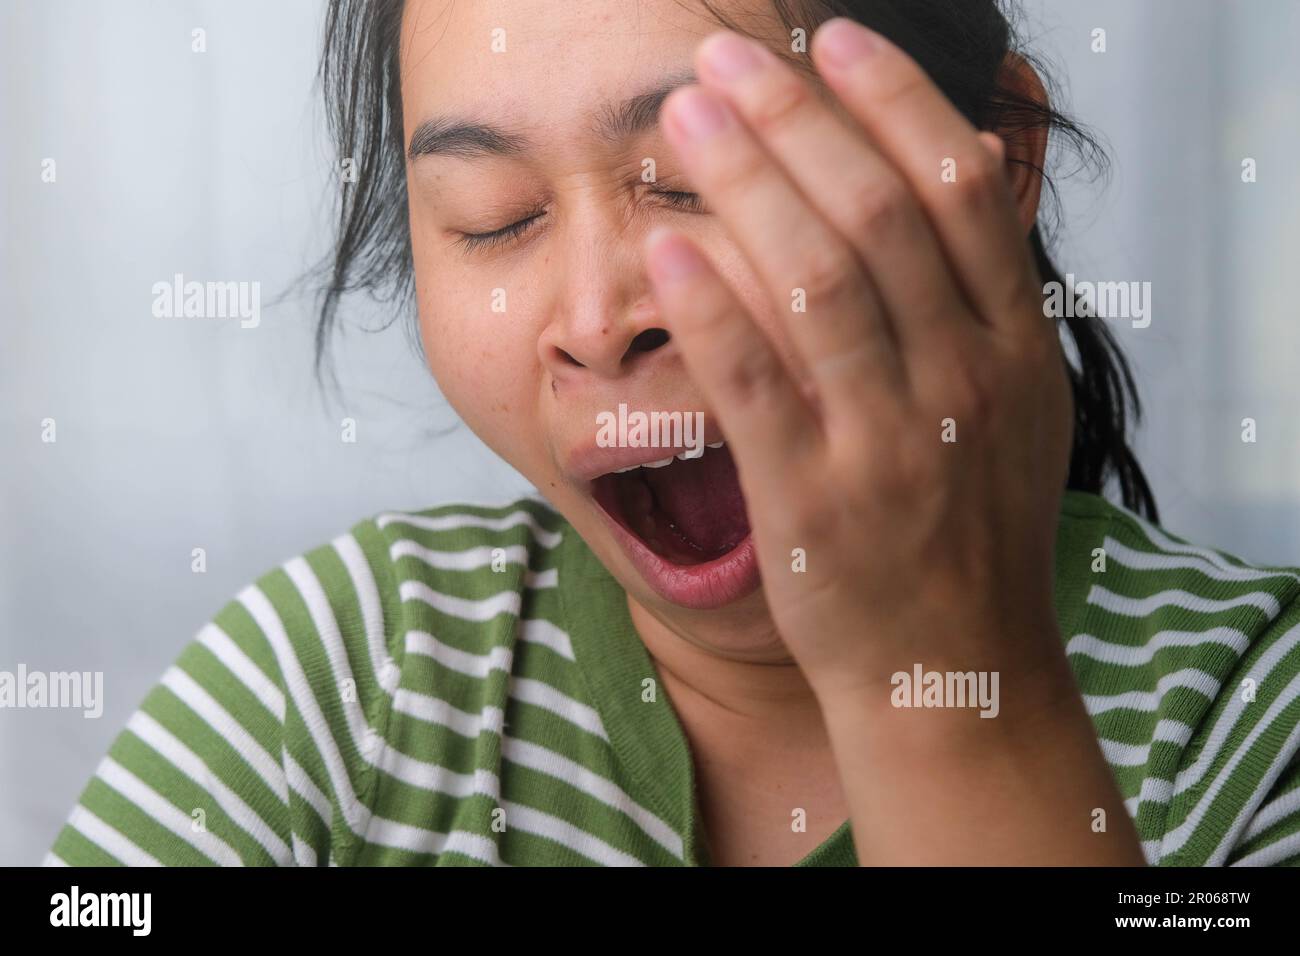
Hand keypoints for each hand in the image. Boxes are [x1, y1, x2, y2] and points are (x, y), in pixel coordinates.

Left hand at [645, 18, 1073, 705]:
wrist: (952, 666)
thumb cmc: (969, 529)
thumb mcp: (1016, 411)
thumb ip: (985, 300)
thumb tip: (948, 172)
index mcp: (1014, 347)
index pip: (958, 188)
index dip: (889, 100)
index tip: (829, 39)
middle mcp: (960, 382)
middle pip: (875, 215)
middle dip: (792, 120)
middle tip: (722, 62)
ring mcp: (886, 443)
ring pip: (813, 282)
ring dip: (742, 184)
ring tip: (685, 118)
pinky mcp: (811, 499)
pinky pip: (752, 385)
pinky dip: (707, 308)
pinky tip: (663, 246)